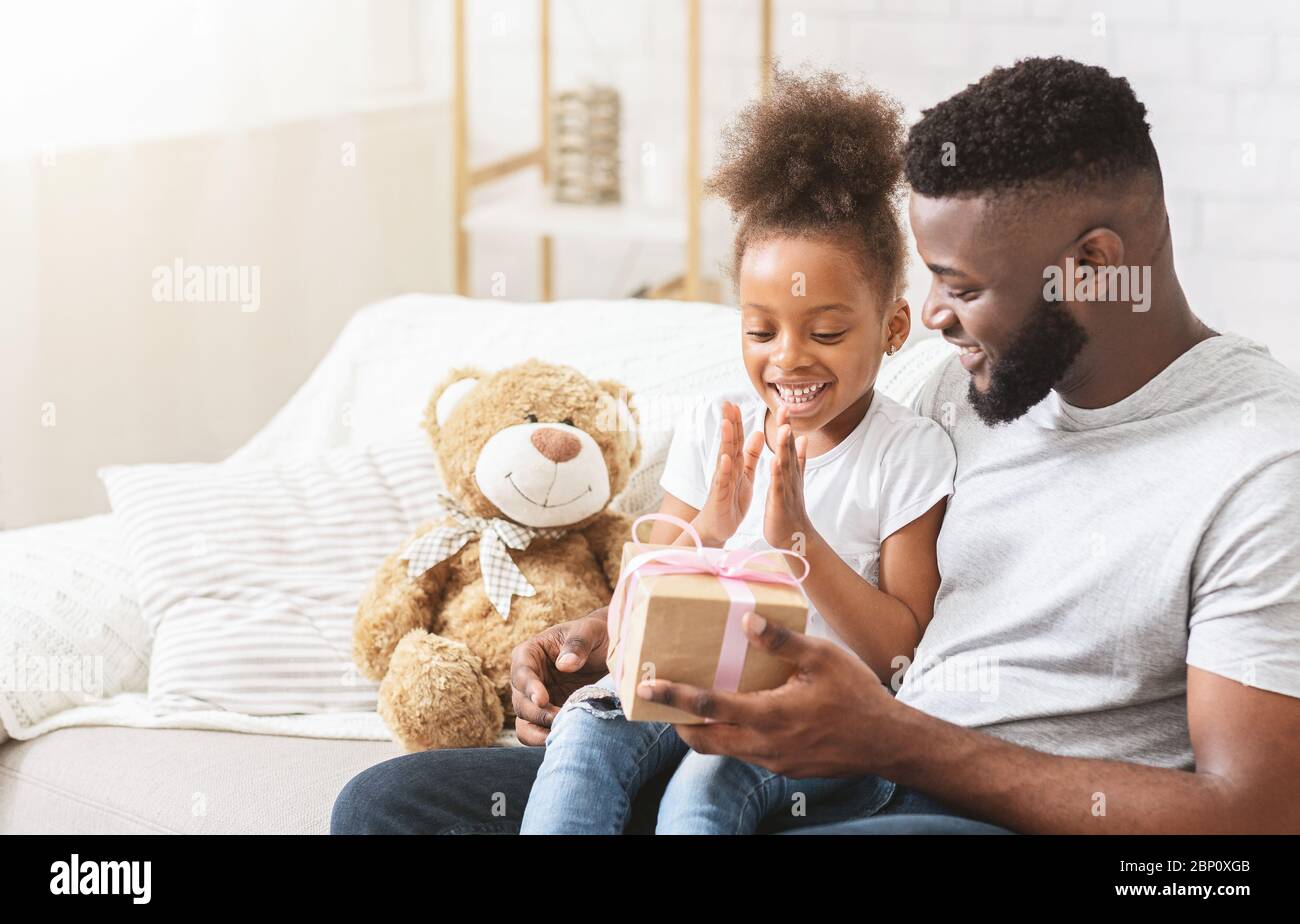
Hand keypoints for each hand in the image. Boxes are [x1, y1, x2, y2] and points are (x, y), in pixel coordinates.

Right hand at [509, 608, 609, 745]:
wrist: (609, 651)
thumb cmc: (595, 635)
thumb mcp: (589, 632)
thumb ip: (577, 645)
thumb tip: (564, 665)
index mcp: (530, 653)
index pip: (521, 671)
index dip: (529, 687)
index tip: (542, 699)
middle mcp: (528, 679)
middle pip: (520, 702)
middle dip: (537, 714)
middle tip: (559, 719)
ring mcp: (537, 700)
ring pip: (525, 723)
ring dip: (539, 731)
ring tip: (562, 734)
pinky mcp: (548, 716)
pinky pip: (538, 733)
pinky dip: (546, 739)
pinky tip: (565, 739)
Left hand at [635, 611, 897, 777]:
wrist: (886, 742)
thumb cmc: (856, 694)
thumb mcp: (822, 657)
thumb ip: (782, 641)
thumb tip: (747, 620)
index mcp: (769, 716)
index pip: (709, 708)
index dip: (674, 698)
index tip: (646, 688)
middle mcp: (764, 745)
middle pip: (703, 740)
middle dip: (677, 721)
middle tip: (659, 699)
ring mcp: (773, 761)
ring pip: (722, 750)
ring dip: (702, 731)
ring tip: (691, 706)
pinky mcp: (783, 768)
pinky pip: (744, 753)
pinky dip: (729, 736)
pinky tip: (736, 715)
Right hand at [693, 400, 763, 545]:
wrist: (718, 527)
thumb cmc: (730, 500)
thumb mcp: (744, 475)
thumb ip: (750, 456)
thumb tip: (757, 433)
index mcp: (735, 464)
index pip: (736, 439)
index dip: (737, 422)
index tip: (735, 403)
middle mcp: (726, 469)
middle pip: (728, 443)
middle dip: (729, 424)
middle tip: (727, 403)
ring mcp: (722, 481)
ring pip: (724, 458)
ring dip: (726, 441)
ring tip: (727, 423)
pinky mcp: (720, 496)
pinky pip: (723, 481)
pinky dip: (724, 470)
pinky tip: (726, 458)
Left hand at [764, 403, 811, 550]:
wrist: (794, 535)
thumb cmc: (791, 507)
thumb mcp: (795, 479)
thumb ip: (800, 459)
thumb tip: (805, 439)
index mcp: (791, 471)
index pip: (789, 444)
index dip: (787, 425)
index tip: (784, 405)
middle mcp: (791, 476)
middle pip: (789, 449)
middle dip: (787, 428)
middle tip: (785, 407)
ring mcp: (786, 488)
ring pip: (785, 464)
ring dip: (785, 446)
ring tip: (784, 428)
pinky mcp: (780, 501)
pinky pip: (778, 485)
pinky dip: (777, 473)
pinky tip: (774, 460)